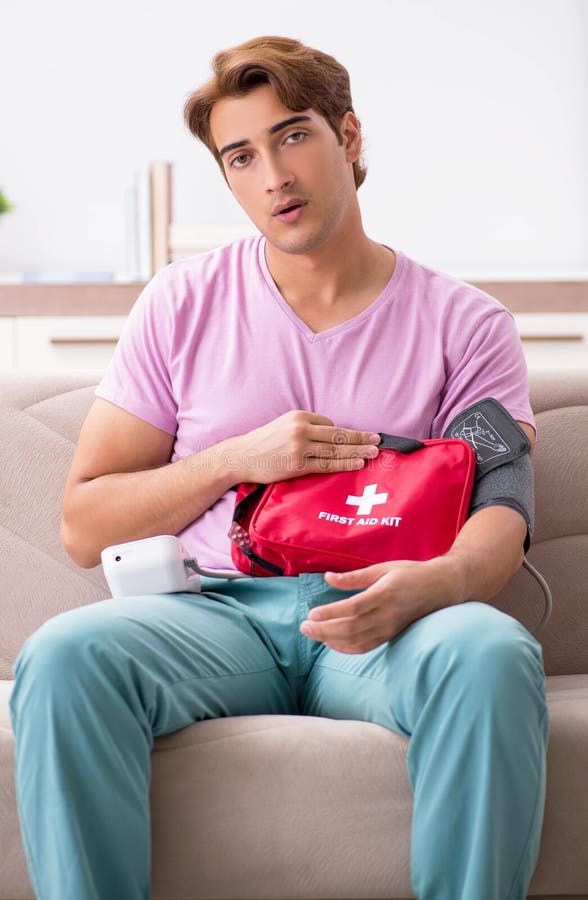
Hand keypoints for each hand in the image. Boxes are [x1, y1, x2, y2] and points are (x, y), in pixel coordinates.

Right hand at [223, 410, 380, 483]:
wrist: (242, 457)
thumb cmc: (264, 443)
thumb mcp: (284, 425)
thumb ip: (306, 428)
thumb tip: (332, 435)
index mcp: (299, 416)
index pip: (329, 424)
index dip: (344, 434)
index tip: (361, 438)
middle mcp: (301, 429)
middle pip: (338, 434)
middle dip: (360, 438)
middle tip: (377, 440)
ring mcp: (299, 447)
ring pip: (335, 449)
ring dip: (357, 452)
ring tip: (373, 453)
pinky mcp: (297, 464)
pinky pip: (326, 464)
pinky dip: (343, 464)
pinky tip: (357, 464)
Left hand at [300, 558, 462, 653]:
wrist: (440, 588)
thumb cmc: (410, 573)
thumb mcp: (383, 568)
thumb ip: (354, 577)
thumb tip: (328, 578)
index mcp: (385, 594)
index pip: (353, 608)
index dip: (331, 613)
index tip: (312, 613)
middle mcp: (387, 615)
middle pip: (351, 628)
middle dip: (324, 630)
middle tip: (303, 626)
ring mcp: (390, 628)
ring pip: (356, 641)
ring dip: (331, 640)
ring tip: (312, 633)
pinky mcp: (391, 635)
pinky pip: (366, 646)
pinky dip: (346, 648)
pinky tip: (331, 642)